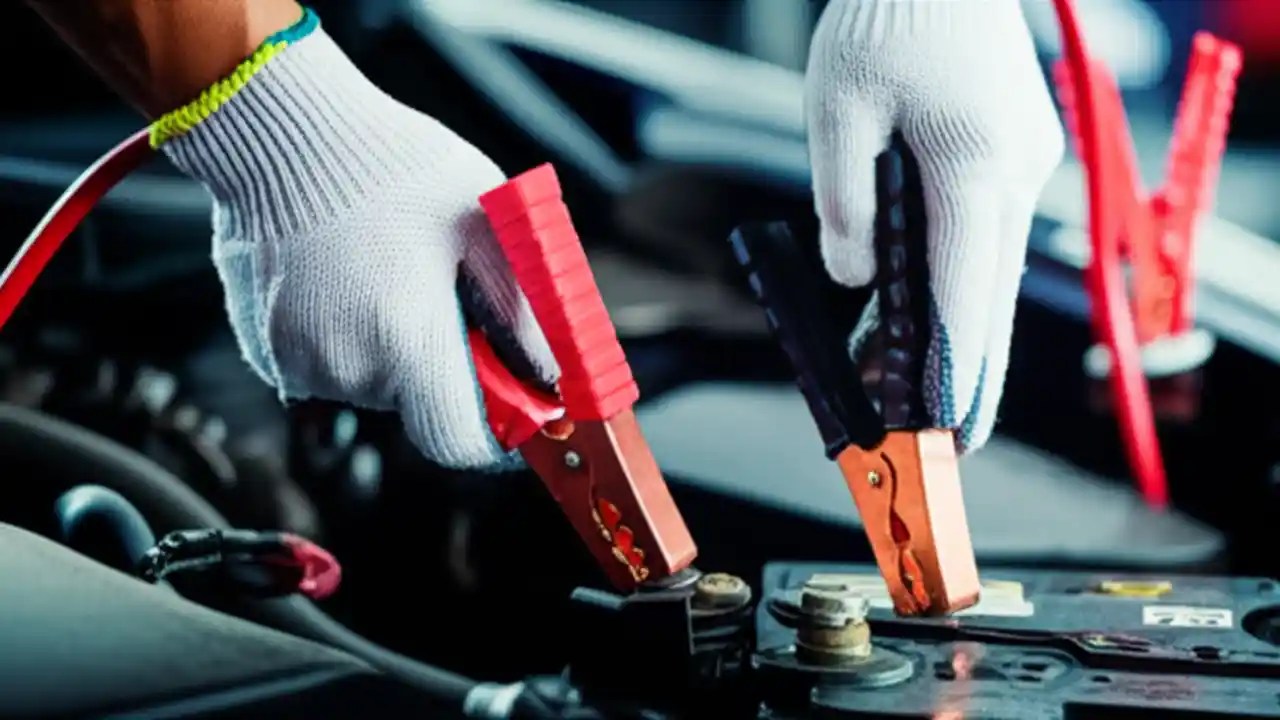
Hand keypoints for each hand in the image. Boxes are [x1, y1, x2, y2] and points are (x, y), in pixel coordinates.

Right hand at [161, 28, 556, 469]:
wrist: (283, 131)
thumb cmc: (392, 165)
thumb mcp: (485, 226)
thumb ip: (523, 313)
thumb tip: (554, 376)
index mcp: (406, 340)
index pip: (459, 442)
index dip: (498, 436)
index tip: (518, 409)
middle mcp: (346, 367)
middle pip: (420, 408)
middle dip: (447, 369)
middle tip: (450, 299)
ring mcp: (299, 363)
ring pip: (375, 387)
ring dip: (397, 351)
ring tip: (393, 277)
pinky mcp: (268, 350)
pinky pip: (330, 367)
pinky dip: (353, 340)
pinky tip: (354, 281)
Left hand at [805, 0, 1063, 452]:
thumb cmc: (885, 22)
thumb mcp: (837, 109)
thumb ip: (844, 201)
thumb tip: (857, 277)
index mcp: (971, 166)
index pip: (964, 292)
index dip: (954, 368)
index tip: (944, 426)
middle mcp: (1011, 174)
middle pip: (990, 298)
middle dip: (973, 374)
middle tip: (953, 440)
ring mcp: (1021, 163)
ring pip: (991, 272)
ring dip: (961, 332)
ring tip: (921, 390)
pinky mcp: (1012, 153)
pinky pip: (984, 236)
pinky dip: (958, 283)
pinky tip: (919, 311)